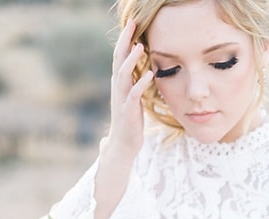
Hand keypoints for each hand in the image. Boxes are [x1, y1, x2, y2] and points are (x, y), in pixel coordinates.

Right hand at [106, 19, 153, 160]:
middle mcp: (118, 88)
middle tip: (132, 24)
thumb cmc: (129, 120)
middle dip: (124, 41)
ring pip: (123, 75)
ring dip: (131, 59)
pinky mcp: (128, 112)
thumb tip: (141, 66)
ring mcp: (121, 100)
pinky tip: (150, 74)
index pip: (119, 56)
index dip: (125, 40)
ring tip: (141, 46)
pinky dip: (141, 83)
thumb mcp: (131, 96)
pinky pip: (134, 95)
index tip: (132, 24)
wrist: (123, 145)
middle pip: (118, 60)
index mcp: (119, 84)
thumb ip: (133, 81)